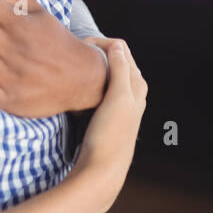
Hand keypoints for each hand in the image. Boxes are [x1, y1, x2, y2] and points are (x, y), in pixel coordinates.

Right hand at [74, 38, 147, 205]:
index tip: (80, 45)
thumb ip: (120, 70)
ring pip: (108, 75)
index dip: (101, 42)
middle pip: (116, 60)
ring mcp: (120, 105)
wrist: (102, 169)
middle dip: (97, 51)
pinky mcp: (108, 116)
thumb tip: (117, 45)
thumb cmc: (110, 134)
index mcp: (137, 85)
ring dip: (94, 66)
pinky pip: (101, 89)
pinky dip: (91, 82)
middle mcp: (132, 93)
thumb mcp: (118, 98)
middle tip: (75, 52)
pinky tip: (79, 88)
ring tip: (76, 66)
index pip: (121, 49)